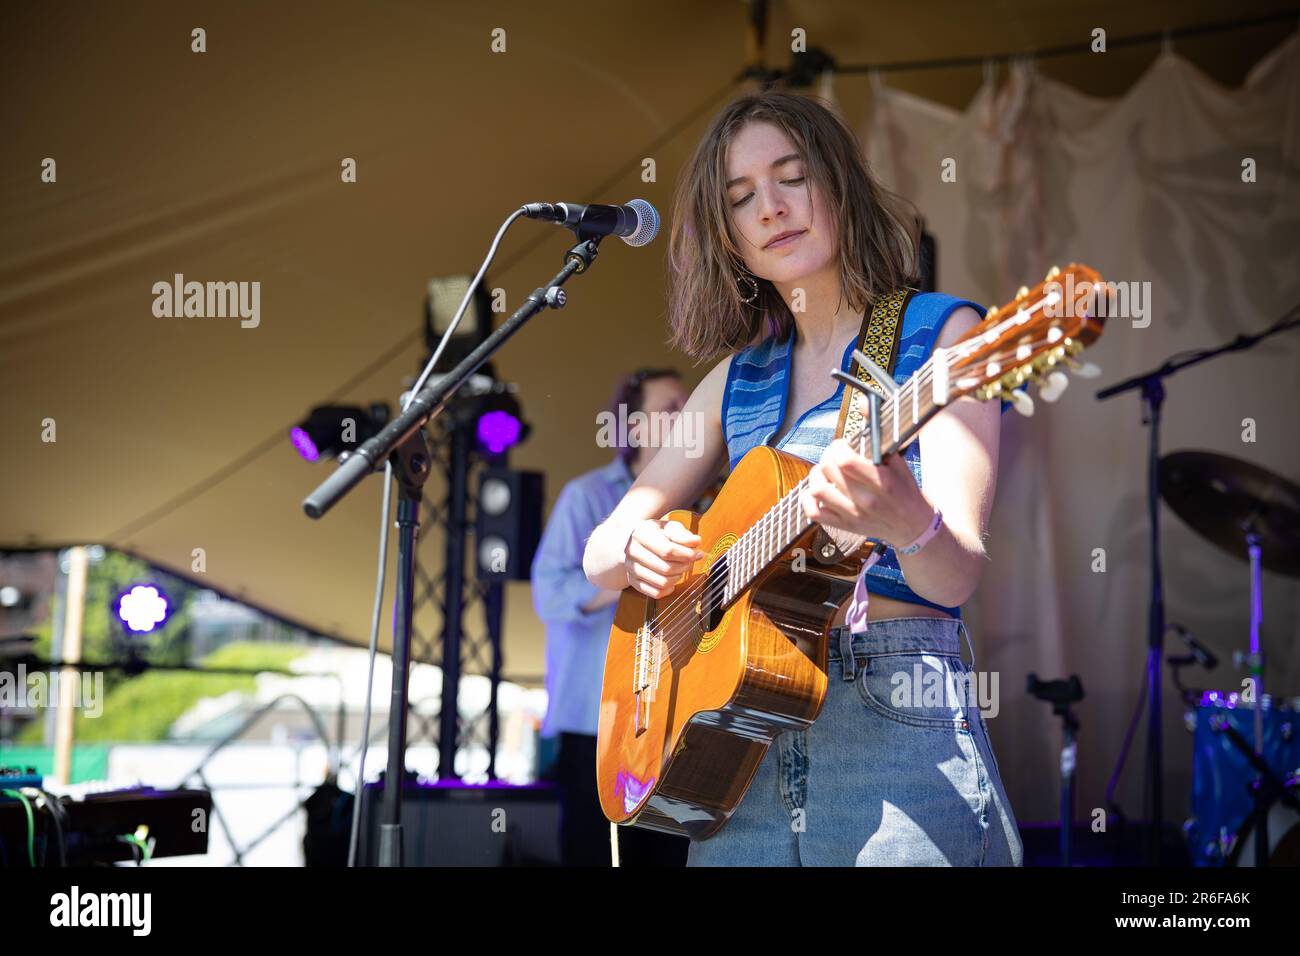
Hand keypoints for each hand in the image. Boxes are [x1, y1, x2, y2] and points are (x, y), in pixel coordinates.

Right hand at [623, 518, 704, 598]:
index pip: (667, 550)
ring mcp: (631, 568)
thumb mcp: (670, 527)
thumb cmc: (657, 534)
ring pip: (662, 582)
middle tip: (690, 561)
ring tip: (681, 568)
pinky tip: (672, 579)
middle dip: (684, 566)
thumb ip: (683, 535)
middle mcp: (632, 551)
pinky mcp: (632, 581)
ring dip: (677, 577)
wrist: (637, 541)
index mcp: (641, 534)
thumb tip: (696, 542)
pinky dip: (668, 589)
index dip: (686, 555)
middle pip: (666, 568)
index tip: (697, 554)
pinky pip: (655, 593)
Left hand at [800, 438, 931, 545]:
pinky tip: (820, 490)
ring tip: (826, 471)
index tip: (844, 445)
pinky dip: (809, 499)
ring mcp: (852, 515)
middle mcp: (865, 501)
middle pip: (829, 470)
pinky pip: (813, 513)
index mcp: (881, 482)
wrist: (913, 528)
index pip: (845, 461)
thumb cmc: (906, 491)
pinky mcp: (843, 526)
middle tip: (835, 455)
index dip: (838, 447)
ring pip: (817, 490)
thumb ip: (879, 431)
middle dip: (828, 456)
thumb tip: (863, 401)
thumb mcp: (899, 460)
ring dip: (817, 475)